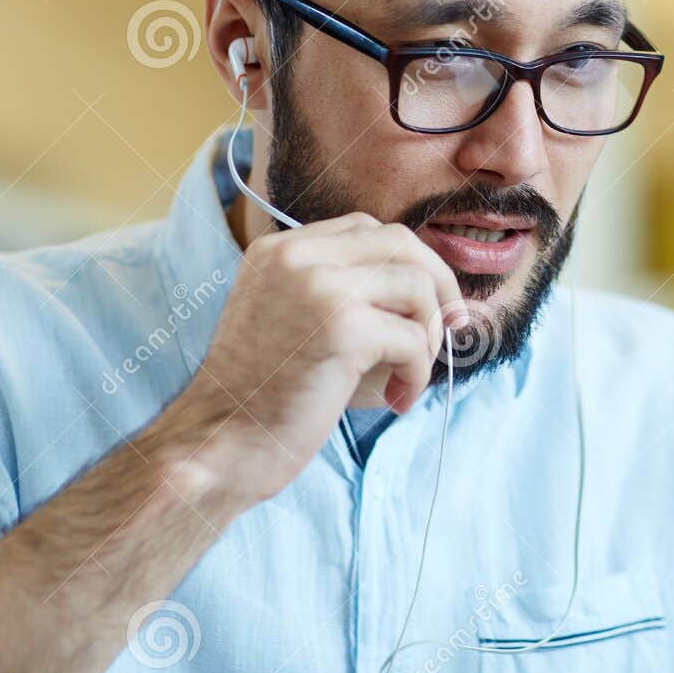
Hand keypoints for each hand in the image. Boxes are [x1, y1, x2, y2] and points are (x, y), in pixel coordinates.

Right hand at [167, 213, 466, 501]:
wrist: (222, 444)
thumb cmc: (265, 396)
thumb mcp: (295, 320)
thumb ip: (347, 292)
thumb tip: (439, 294)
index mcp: (280, 250)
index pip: (367, 229)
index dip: (408, 263)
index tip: (427, 302)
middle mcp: (297, 256)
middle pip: (401, 242)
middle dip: (439, 284)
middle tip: (451, 326)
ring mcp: (319, 287)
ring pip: (417, 286)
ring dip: (430, 335)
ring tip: (409, 374)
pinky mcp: (342, 328)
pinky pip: (415, 339)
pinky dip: (418, 373)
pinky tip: (397, 399)